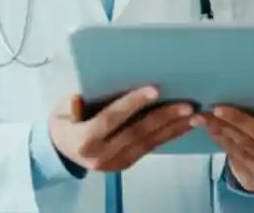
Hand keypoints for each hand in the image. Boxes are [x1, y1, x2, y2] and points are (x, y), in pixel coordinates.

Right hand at [48, 87, 196, 171]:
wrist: (60, 151)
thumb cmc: (63, 122)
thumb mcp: (59, 110)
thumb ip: (70, 105)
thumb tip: (78, 98)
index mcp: (85, 139)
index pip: (112, 118)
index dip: (132, 104)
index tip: (154, 90)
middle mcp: (102, 155)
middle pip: (137, 132)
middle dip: (164, 117)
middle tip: (187, 105)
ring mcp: (116, 162)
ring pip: (148, 143)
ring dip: (174, 128)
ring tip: (194, 116)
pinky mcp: (125, 164)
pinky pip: (149, 148)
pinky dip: (168, 136)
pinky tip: (184, 126)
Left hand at [202, 95, 253, 192]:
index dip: (242, 121)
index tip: (221, 108)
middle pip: (249, 143)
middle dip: (226, 126)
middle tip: (207, 111)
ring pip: (240, 152)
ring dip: (221, 134)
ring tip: (205, 119)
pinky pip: (236, 160)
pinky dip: (223, 145)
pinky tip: (213, 132)